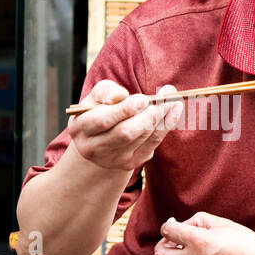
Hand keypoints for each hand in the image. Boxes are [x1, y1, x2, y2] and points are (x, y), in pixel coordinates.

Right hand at [68, 80, 183, 172]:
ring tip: (173, 98)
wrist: (101, 137)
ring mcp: (113, 160)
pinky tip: (175, 108)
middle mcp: (93, 149)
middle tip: (164, 97)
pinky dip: (166, 125)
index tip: (143, 99)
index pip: (103, 121)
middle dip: (147, 114)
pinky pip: (153, 144)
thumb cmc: (99, 108)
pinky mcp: (130, 164)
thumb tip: (120, 96)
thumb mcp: (96, 97)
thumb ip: (106, 91)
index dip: (124, 110)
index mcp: (80, 129)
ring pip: (142, 138)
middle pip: (125, 133)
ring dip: (161, 116)